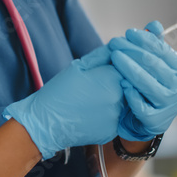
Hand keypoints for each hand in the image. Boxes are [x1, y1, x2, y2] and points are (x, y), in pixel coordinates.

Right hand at [3, 44, 123, 159]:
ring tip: (93, 99)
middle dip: (118, 82)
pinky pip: (117, 118)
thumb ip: (103, 54)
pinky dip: (108, 114)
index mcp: (111, 78)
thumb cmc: (59, 91)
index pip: (129, 67)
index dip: (119, 66)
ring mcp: (117, 117)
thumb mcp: (79, 66)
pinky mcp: (112, 131)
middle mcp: (119, 98)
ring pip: (125, 102)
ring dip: (115, 98)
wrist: (47, 123)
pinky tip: (92, 112)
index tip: (106, 69)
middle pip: (130, 85)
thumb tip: (120, 45)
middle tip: (97, 85)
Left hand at [110, 20, 176, 140]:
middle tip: (114, 42)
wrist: (143, 120)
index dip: (145, 40)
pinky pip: (142, 106)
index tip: (128, 33)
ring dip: (129, 69)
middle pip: (153, 65)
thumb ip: (153, 45)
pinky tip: (122, 84)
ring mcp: (170, 105)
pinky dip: (132, 94)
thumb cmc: (149, 86)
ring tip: (114, 58)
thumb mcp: (152, 64)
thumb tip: (154, 24)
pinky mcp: (157, 121)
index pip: (162, 51)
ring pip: (147, 83)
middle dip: (132, 51)